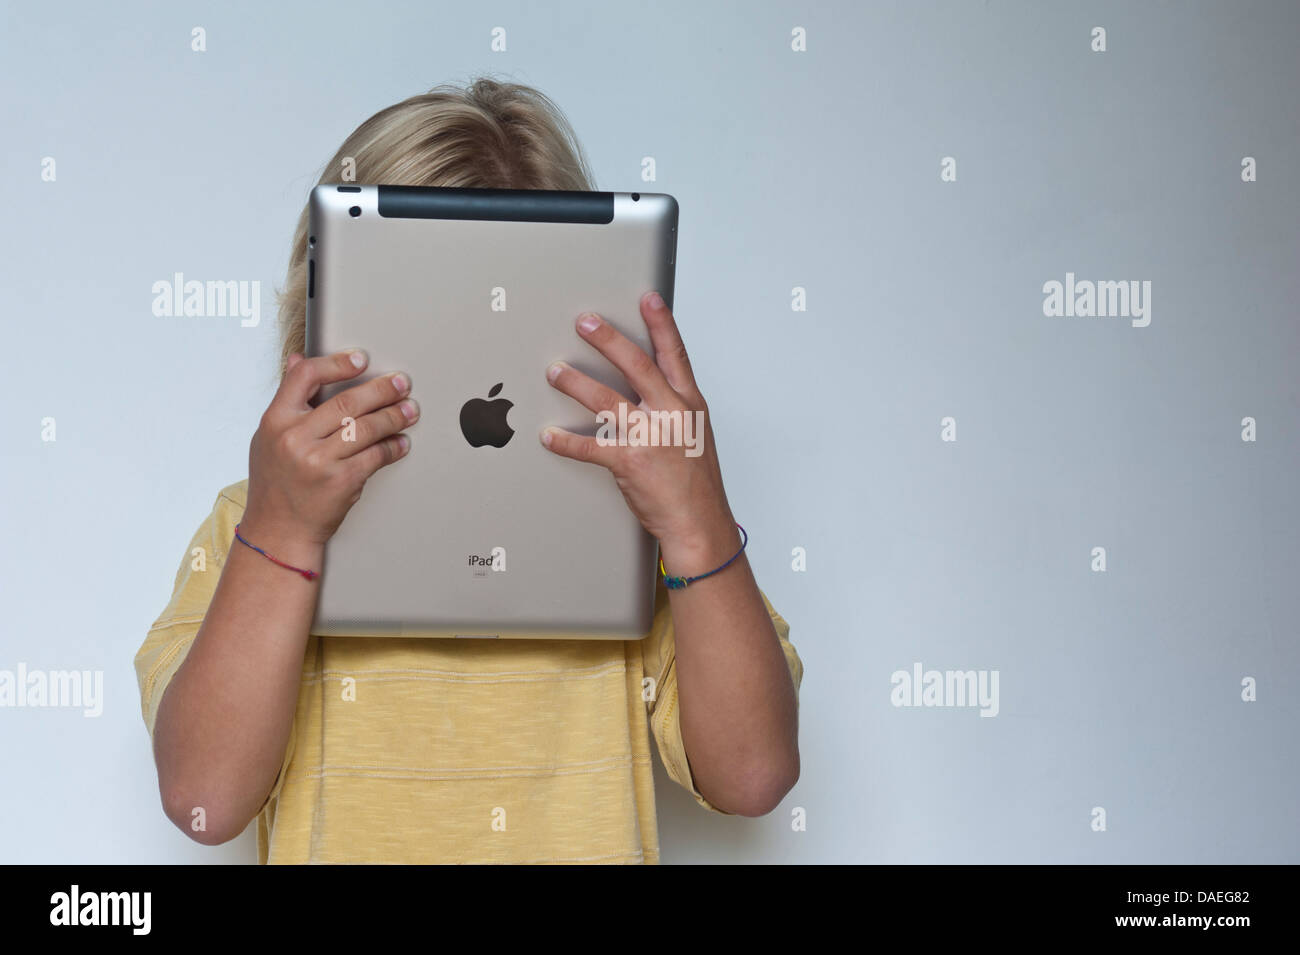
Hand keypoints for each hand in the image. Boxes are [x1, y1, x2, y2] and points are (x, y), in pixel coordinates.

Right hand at [242, 349, 418, 552]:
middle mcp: (295, 438)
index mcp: (275, 420)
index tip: (360, 359)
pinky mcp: (341, 481)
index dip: (336, 363)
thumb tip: (297, 360)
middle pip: (347, 401)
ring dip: (394, 416)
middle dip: (381, 389)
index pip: (306, 376)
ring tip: (410, 410)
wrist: (278, 530)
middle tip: (401, 383)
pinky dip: (393, 447)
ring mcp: (318, 460)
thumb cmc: (275, 484)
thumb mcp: (268, 437)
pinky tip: (402, 442)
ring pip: (366, 427)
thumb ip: (288, 400)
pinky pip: (376, 456)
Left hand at [541, 291, 738, 573]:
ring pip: (606, 400)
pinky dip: (565, 442)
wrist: (700, 523)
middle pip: (636, 365)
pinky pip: (590, 447)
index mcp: (689, 405)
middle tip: (586, 323)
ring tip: (556, 371)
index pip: (675, 354)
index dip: (661, 324)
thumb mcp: (696, 435)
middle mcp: (671, 415)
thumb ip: (674, 408)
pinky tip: (549, 436)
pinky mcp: (630, 463)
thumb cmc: (697, 484)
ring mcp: (650, 437)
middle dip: (608, 339)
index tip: (649, 300)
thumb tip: (650, 388)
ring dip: (576, 382)